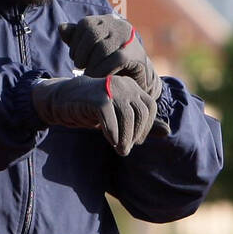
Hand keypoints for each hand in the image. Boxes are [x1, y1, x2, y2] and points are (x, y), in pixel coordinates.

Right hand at [31, 74, 157, 156]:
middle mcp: (124, 84)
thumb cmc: (94, 110)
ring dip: (125, 137)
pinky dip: (112, 133)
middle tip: (126, 149)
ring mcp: (110, 88)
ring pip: (127, 116)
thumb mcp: (120, 117)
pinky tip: (109, 140)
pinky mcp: (97, 96)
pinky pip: (110, 118)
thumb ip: (141, 123)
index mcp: (133, 86)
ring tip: (119, 149)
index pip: (150, 107)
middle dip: (136, 134)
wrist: (64, 100)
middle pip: (140, 112)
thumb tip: (168, 132)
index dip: (146, 127)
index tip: (136, 140)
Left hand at [59, 14, 163, 101]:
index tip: (74, 57)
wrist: (139, 79)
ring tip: (88, 74)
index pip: (86, 24)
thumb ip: (77, 39)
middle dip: (82, 53)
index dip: (75, 41)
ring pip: (102, 48)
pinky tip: (99, 78)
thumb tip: (60, 27)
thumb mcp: (91, 51)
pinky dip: (102, 71)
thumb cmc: (111, 64)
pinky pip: (114, 60)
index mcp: (108, 21)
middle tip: (80, 66)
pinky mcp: (135, 54)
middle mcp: (119, 25)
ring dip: (91, 65)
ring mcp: (129, 39)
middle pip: (92, 34)